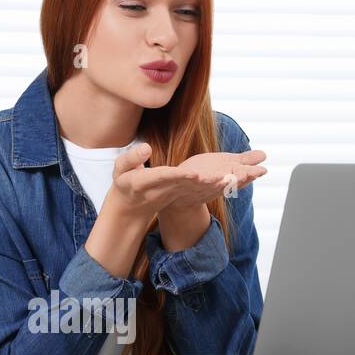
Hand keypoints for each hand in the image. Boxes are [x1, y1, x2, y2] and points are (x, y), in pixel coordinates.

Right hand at [105, 143, 247, 221]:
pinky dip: (215, 187)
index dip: (180, 177)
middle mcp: (164, 191)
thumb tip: (146, 148)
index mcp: (146, 183)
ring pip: (197, 190)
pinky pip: (200, 191)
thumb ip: (131, 159)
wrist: (132, 206)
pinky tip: (232, 181)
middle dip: (205, 182)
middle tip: (223, 178)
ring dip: (216, 186)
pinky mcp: (183, 195)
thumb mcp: (120, 170)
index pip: (164, 178)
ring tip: (234, 178)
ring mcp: (175, 195)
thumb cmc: (124, 183)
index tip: (194, 174)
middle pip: (187, 185)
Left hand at [171, 150, 266, 209]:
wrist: (181, 191)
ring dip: (221, 182)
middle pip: (231, 181)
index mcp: (228, 176)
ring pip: (213, 184)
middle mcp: (218, 182)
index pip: (243, 176)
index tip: (262, 171)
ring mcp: (203, 184)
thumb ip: (245, 161)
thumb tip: (264, 155)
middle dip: (240, 178)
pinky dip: (195, 179)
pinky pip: (191, 180)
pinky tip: (198, 176)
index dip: (251, 175)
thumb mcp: (228, 165)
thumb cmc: (206, 175)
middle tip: (250, 174)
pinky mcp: (187, 180)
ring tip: (227, 178)